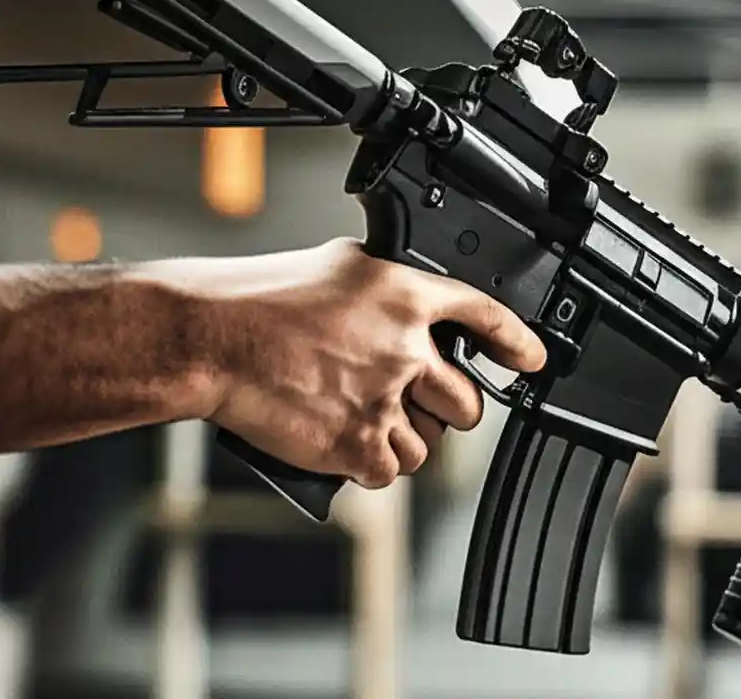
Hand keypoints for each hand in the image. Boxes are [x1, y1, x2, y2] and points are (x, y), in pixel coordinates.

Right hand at [204, 238, 545, 488]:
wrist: (211, 338)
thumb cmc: (260, 301)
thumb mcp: (341, 268)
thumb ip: (390, 292)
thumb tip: (413, 312)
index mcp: (405, 297)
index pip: (485, 316)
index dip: (515, 342)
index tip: (530, 360)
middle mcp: (405, 349)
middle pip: (468, 404)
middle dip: (447, 410)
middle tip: (413, 403)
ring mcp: (384, 400)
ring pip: (429, 446)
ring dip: (403, 441)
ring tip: (362, 419)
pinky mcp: (357, 445)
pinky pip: (390, 472)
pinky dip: (371, 466)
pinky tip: (344, 441)